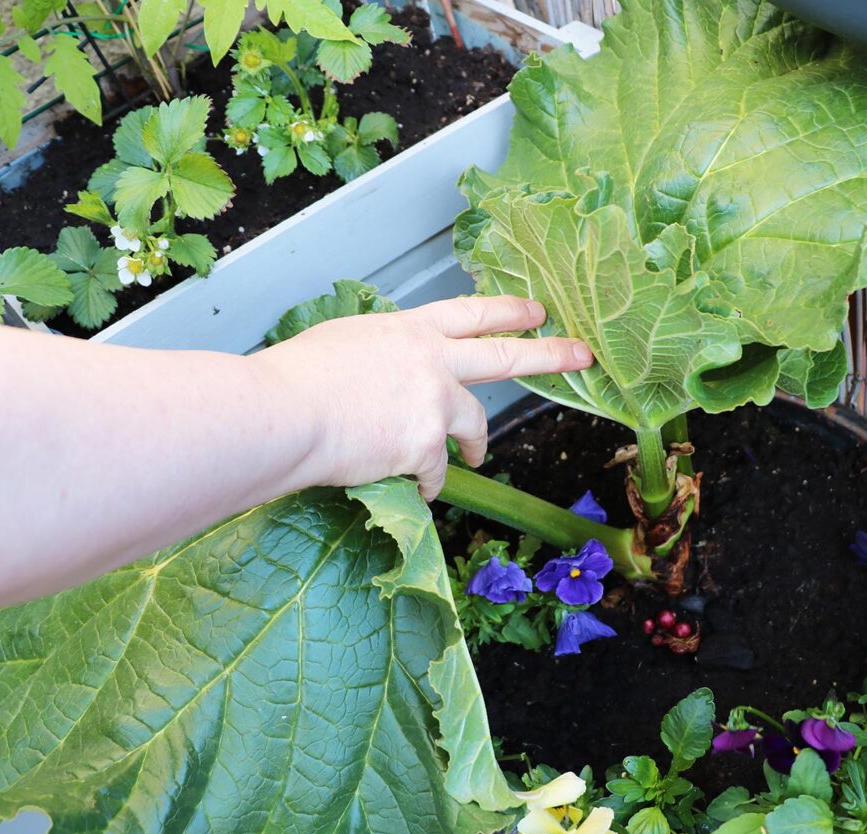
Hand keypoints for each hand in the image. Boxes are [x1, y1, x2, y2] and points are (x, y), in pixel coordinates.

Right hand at [265, 295, 591, 497]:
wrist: (285, 414)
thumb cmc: (294, 380)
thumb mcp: (343, 344)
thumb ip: (379, 353)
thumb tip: (384, 371)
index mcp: (407, 329)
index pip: (471, 313)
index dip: (507, 312)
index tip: (538, 311)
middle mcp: (431, 360)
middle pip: (503, 356)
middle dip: (550, 354)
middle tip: (581, 355)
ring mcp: (433, 402)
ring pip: (473, 424)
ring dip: (475, 443)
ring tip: (473, 454)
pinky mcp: (425, 445)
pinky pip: (436, 472)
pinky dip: (426, 483)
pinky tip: (411, 488)